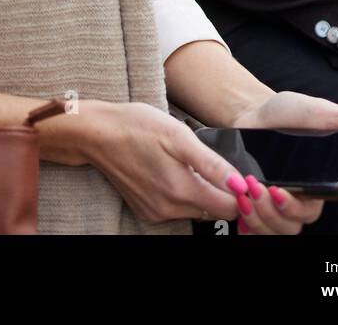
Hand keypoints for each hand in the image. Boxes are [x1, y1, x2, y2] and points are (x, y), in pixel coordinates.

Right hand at [80, 99, 312, 231]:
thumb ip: (211, 163)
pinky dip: (181, 194)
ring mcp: (155, 212)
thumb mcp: (178, 134)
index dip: (239, 193)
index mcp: (181, 190)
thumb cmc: (137, 126)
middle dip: (220, 191)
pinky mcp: (145, 211)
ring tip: (190, 163)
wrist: (97, 133)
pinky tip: (172, 171)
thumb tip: (239, 182)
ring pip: (195, 210)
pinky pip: (176, 209)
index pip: (228, 208)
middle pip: (212, 210)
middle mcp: (168, 208)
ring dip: (200, 192)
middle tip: (212, 163)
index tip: (240, 175)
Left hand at [227, 91, 337, 236]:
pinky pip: (252, 228)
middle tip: (257, 186)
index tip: (278, 191)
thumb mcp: (317, 110)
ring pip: (272, 231)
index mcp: (318, 184)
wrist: (250, 110)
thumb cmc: (287, 113)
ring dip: (255, 215)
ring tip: (244, 188)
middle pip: (290, 227)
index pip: (311, 212)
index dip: (294, 208)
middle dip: (271, 212)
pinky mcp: (253, 204)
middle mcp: (298, 200)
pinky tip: (238, 203)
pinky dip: (244, 221)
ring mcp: (274, 205)